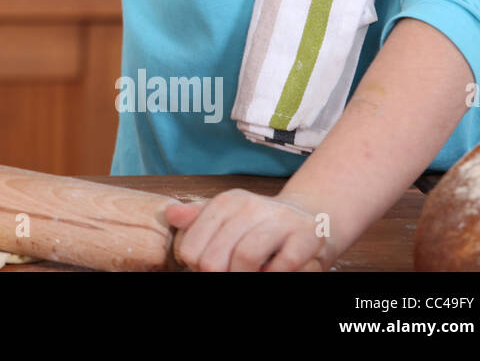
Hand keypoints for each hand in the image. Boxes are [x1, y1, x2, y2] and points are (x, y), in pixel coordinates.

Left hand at [165, 189, 333, 270]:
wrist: (308, 219)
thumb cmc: (259, 225)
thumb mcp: (226, 216)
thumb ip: (197, 218)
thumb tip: (171, 215)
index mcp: (226, 202)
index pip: (193, 247)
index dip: (196, 267)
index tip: (205, 270)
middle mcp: (251, 206)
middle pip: (215, 258)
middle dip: (217, 275)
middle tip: (226, 275)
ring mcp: (280, 220)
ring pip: (246, 258)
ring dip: (243, 276)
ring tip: (246, 276)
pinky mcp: (306, 236)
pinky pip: (283, 264)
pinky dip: (272, 274)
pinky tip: (269, 272)